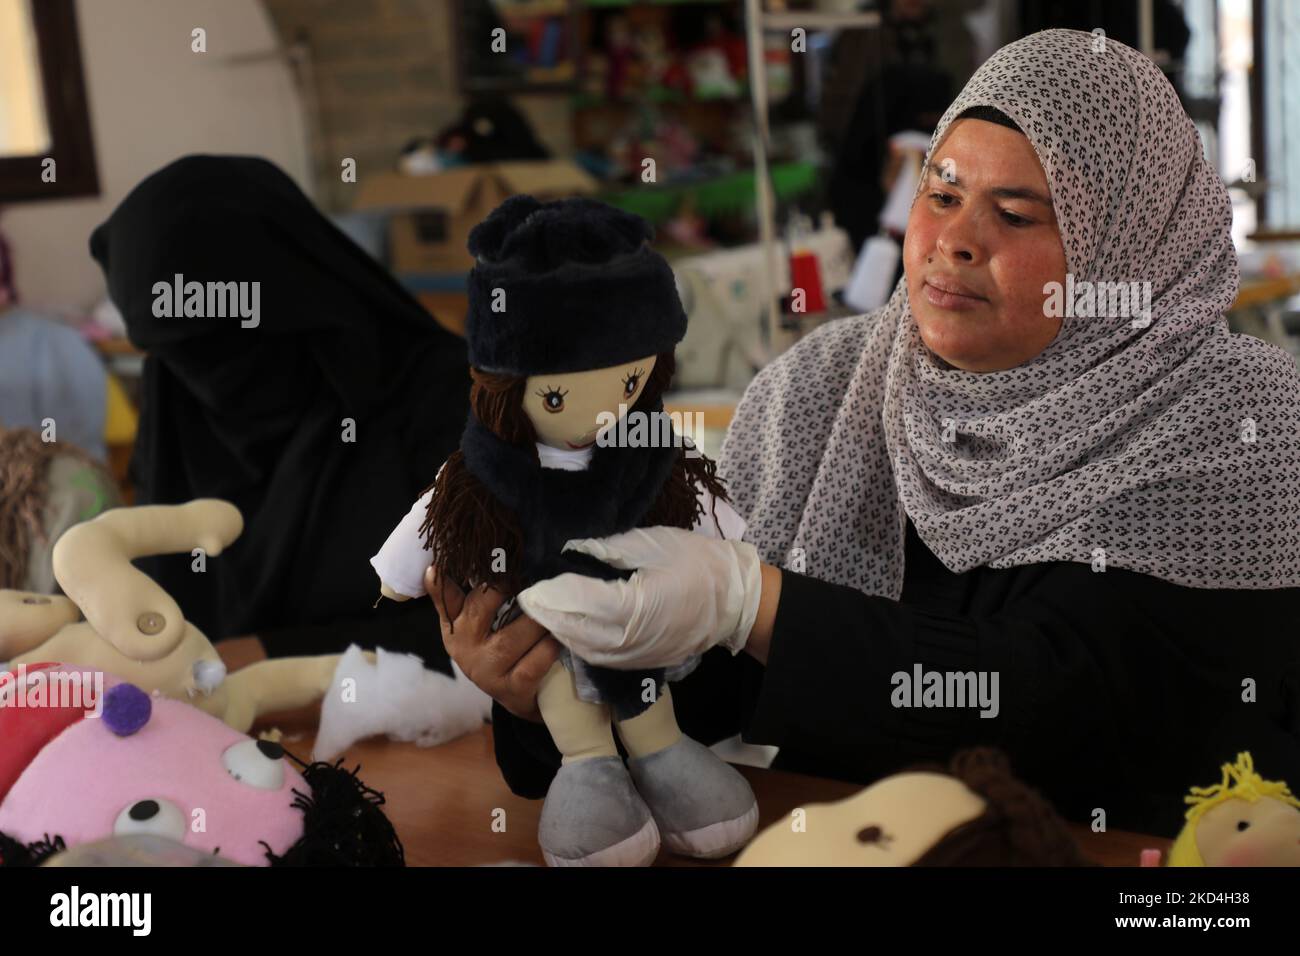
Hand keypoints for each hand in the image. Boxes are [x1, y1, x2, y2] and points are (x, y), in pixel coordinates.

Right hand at [425, 567, 559, 722]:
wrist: (517, 697)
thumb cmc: (492, 651)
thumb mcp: (468, 626)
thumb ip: (452, 597)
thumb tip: (431, 568)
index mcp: (454, 630)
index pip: (446, 601)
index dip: (442, 585)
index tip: (437, 567)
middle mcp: (466, 651)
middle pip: (484, 608)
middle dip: (507, 588)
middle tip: (527, 576)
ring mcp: (489, 672)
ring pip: (515, 634)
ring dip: (537, 619)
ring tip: (550, 605)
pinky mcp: (514, 688)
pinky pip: (537, 659)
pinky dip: (549, 645)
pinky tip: (557, 636)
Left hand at [515, 526, 763, 669]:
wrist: (735, 600)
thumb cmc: (697, 562)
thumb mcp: (651, 543)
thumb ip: (608, 549)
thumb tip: (573, 551)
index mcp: (632, 605)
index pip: (577, 602)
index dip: (550, 595)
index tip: (528, 587)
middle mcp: (630, 638)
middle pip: (575, 631)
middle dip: (547, 617)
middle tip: (526, 602)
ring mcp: (636, 655)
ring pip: (584, 650)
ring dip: (560, 634)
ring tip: (542, 616)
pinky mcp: (642, 662)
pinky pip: (601, 658)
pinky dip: (580, 645)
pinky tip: (570, 630)